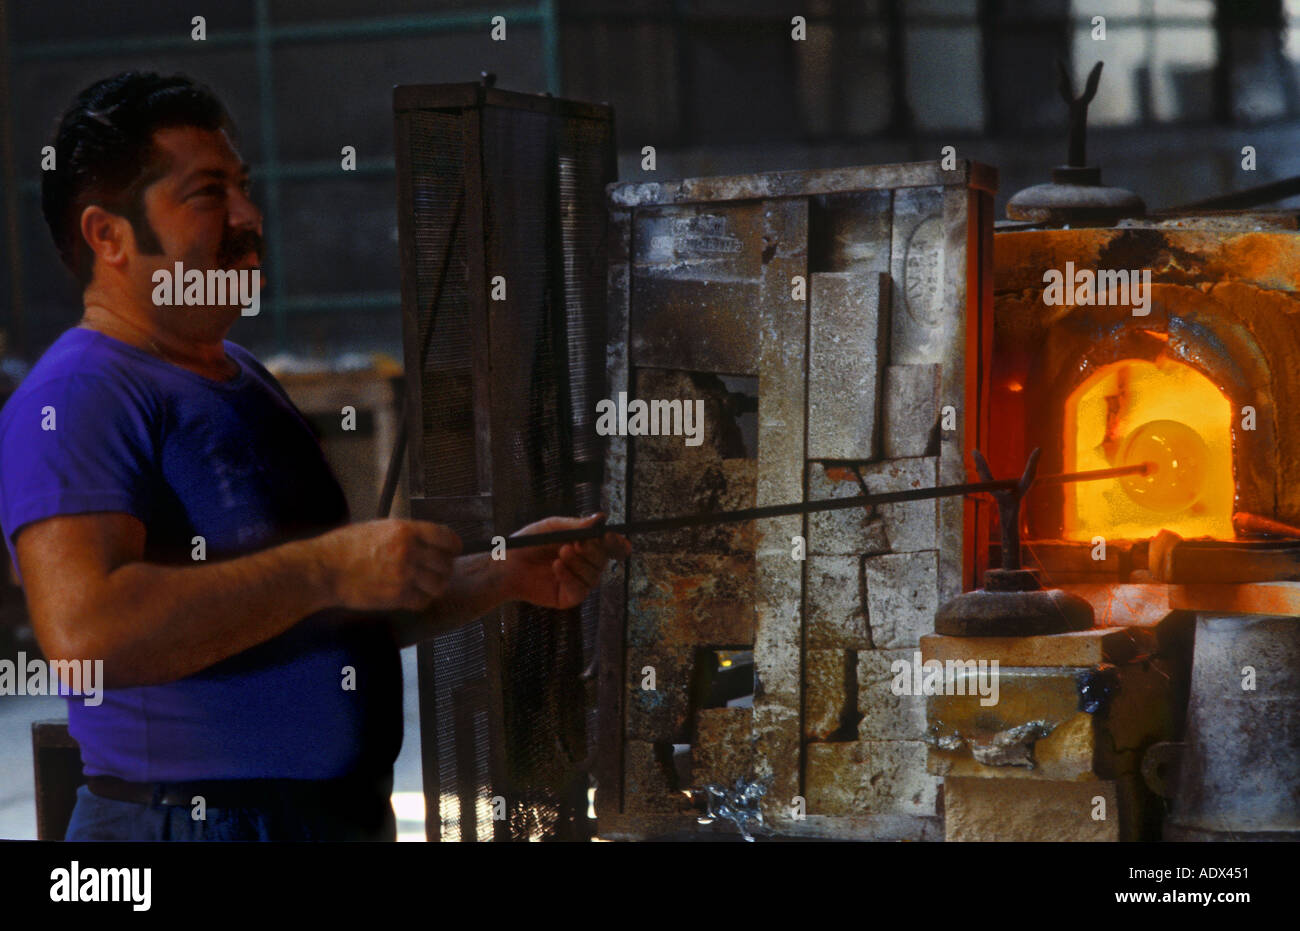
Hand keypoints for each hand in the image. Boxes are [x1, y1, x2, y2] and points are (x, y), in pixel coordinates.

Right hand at [319, 519, 461, 611]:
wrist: (323, 570)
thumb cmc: (343, 547)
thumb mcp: (377, 528)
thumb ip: (404, 533)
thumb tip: (426, 540)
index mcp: (405, 530)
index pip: (446, 537)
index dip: (453, 545)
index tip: (453, 550)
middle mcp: (408, 551)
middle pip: (445, 563)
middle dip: (444, 568)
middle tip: (438, 571)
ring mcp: (403, 574)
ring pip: (438, 584)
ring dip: (436, 586)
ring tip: (428, 586)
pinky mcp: (396, 596)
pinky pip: (423, 601)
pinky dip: (421, 600)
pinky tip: (414, 597)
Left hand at [503, 513, 630, 609]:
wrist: (507, 565)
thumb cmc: (529, 543)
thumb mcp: (553, 528)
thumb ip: (577, 525)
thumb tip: (601, 518)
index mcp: (585, 546)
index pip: (610, 547)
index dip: (616, 543)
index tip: (611, 537)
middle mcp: (585, 565)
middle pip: (604, 560)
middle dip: (593, 551)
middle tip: (577, 544)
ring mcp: (578, 582)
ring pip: (593, 575)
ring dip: (578, 563)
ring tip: (560, 554)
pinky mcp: (569, 597)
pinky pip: (581, 589)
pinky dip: (570, 576)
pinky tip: (556, 567)